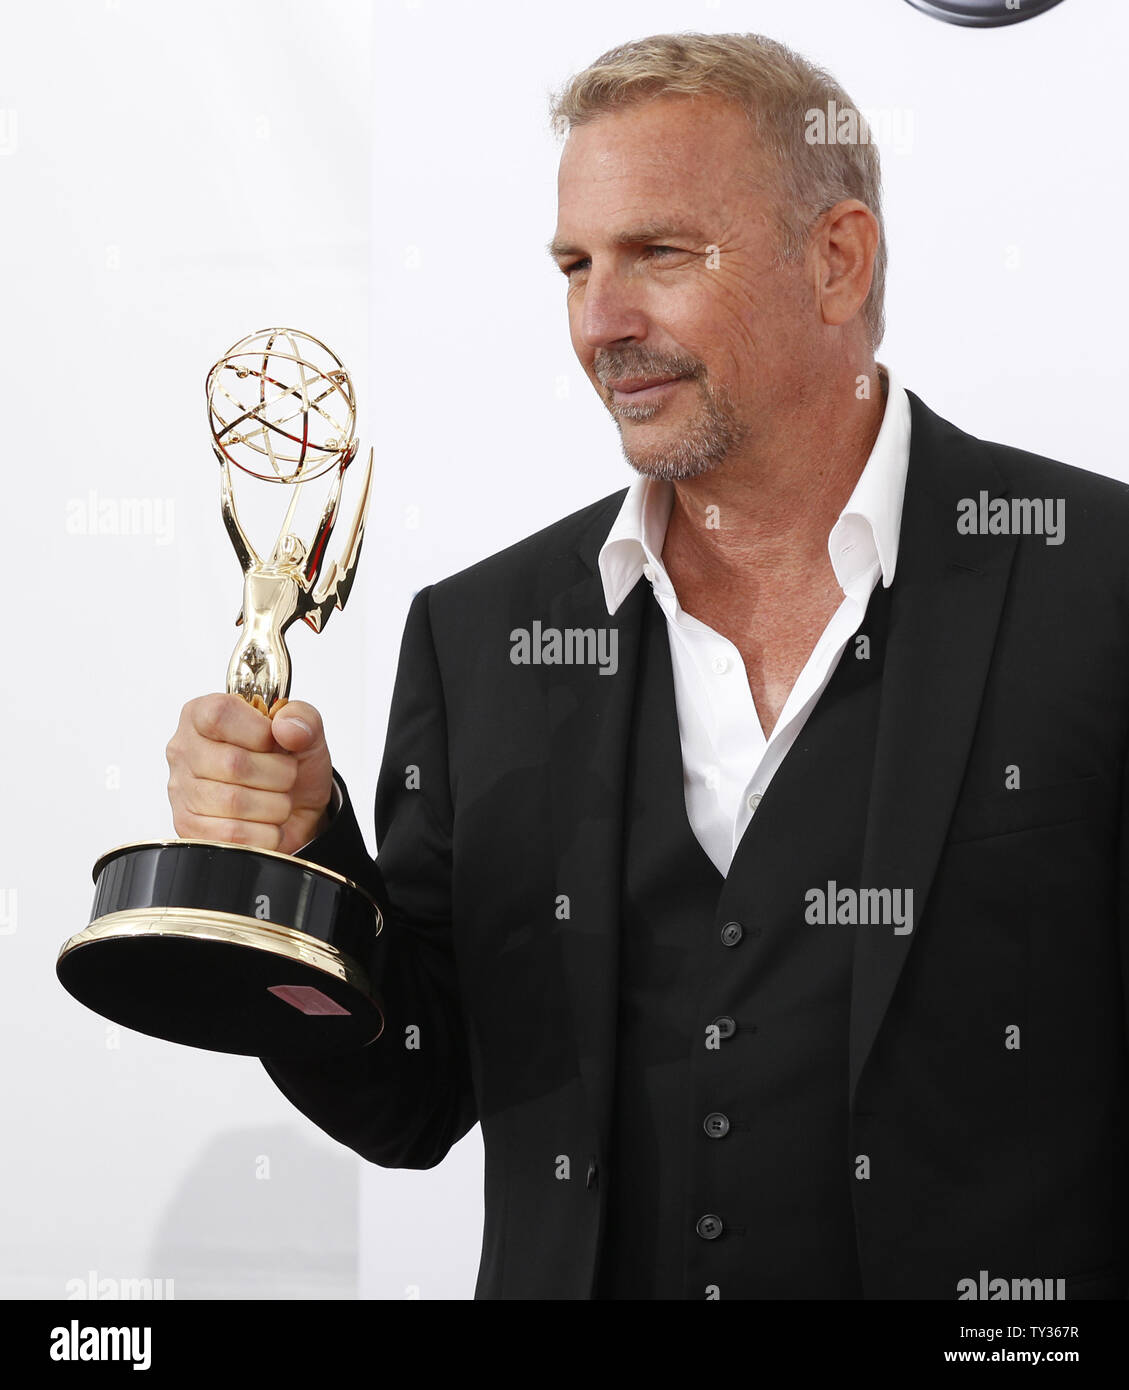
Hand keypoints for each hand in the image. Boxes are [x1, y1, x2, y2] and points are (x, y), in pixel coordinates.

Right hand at [166, 693, 332, 853]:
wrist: (296, 809)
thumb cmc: (289, 764)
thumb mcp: (305, 731)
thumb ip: (302, 718)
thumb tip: (287, 728)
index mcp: (202, 714)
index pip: (219, 714)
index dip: (258, 731)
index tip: (276, 742)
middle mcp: (184, 750)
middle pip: (232, 763)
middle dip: (278, 774)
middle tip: (286, 776)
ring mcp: (182, 791)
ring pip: (233, 802)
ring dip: (274, 804)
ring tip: (278, 799)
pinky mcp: (189, 829)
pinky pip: (232, 835)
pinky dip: (265, 832)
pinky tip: (267, 822)